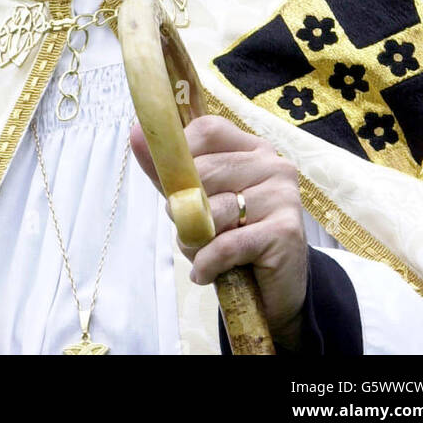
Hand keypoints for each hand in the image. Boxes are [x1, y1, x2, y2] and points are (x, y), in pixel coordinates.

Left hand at [131, 113, 308, 349]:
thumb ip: (169, 170)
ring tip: (202, 253)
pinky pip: (227, 244)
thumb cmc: (232, 238)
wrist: (273, 292)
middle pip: (205, 170)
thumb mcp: (197, 201)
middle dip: (184, 206)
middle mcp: (273, 164)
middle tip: (189, 229)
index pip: (208, 130)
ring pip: (214, 210)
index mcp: (253, 149)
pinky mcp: (286, 231)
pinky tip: (206, 272)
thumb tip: (135, 134)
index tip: (172, 182)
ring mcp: (283, 195)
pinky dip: (207, 263)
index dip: (179, 154)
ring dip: (195, 239)